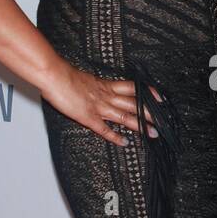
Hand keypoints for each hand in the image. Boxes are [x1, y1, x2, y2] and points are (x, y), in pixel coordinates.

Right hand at [42, 60, 161, 146]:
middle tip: (163, 120)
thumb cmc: (63, 74)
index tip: (159, 97)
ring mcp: (98, 107)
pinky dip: (115, 137)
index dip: (147, 92)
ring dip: (140, 125)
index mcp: (105, 84)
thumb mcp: (83, 78)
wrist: (53, 75)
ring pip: (125, 116)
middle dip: (149, 113)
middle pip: (133, 103)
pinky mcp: (88, 117)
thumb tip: (93, 87)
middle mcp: (106, 95)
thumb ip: (91, 85)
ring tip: (153, 133)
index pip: (132, 88)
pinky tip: (124, 143)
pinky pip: (105, 129)